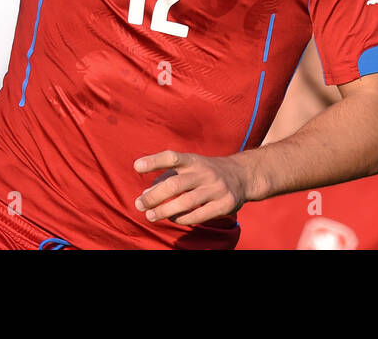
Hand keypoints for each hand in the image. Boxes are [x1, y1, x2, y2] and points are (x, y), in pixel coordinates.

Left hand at [133, 150, 249, 225]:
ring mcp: (216, 188)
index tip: (136, 167)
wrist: (242, 176)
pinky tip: (173, 219)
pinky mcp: (224, 204)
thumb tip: (145, 195)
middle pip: (175, 184)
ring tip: (150, 216)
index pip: (172, 157)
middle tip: (139, 204)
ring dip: (164, 211)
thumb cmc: (205, 172)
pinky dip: (182, 219)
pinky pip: (199, 215)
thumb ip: (166, 178)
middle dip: (154, 196)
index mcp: (193, 160)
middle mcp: (204, 172)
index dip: (154, 161)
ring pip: (185, 202)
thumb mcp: (189, 167)